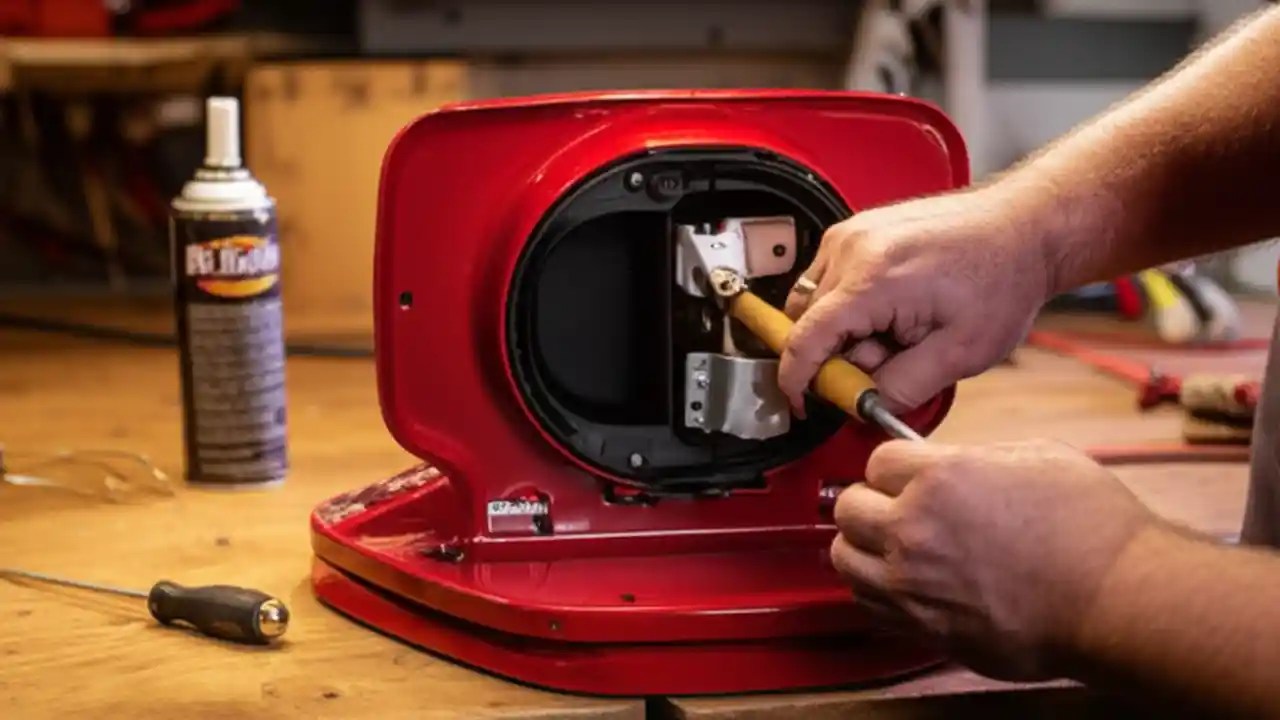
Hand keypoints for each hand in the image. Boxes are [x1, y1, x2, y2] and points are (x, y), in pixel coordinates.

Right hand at [779, 187, 1055, 414]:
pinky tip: (892, 309)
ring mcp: (852, 234)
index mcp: (873, 280)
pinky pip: (829, 279)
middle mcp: (853, 249)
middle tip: (888, 362)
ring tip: (896, 332)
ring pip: (812, 301)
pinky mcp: (858, 230)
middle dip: (837, 355)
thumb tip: (865, 406)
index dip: (796, 380)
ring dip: (842, 330)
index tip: (801, 403)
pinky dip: (849, 305)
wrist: (1023, 228)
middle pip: (805, 322)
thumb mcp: (961, 354)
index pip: (804, 340)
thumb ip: (903, 387)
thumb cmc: (1001, 278)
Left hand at [831, 438, 1159, 680]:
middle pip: (846, 507)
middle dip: (867, 501)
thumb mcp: (1036, 456)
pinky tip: (904, 582)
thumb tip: (951, 464)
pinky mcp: (924, 627)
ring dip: (862, 547)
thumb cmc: (1093, 527)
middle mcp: (914, 529)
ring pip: (844, 558)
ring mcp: (913, 584)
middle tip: (891, 506)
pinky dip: (877, 590)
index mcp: (939, 478)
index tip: (906, 474)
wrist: (1118, 599)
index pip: (876, 461)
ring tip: (889, 546)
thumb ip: (974, 459)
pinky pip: (869, 604)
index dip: (894, 466)